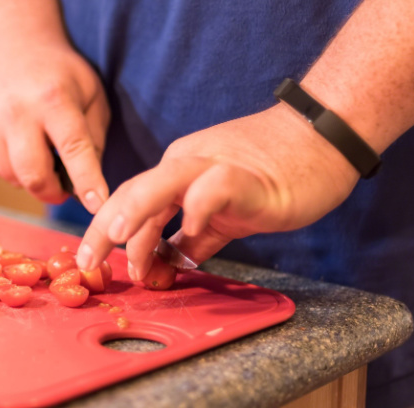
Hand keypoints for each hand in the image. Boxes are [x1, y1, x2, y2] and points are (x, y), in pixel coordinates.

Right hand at [0, 41, 110, 212]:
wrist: (13, 45)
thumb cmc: (60, 75)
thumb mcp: (90, 95)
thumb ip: (94, 140)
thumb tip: (89, 189)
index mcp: (53, 99)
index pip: (73, 149)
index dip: (87, 181)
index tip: (97, 205)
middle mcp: (15, 111)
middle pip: (33, 175)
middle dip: (52, 192)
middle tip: (63, 188)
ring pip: (11, 177)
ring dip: (30, 177)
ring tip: (39, 153)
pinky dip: (9, 167)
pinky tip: (17, 144)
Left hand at [74, 103, 363, 283]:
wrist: (325, 138)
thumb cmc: (277, 175)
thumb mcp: (224, 213)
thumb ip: (196, 238)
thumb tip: (170, 264)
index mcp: (177, 173)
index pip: (129, 201)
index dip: (106, 232)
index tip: (91, 262)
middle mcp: (185, 165)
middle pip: (132, 193)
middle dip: (104, 229)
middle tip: (88, 264)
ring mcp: (213, 167)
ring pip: (162, 184)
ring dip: (136, 211)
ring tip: (117, 239)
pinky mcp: (244, 177)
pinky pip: (212, 190)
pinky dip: (197, 210)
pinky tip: (189, 233)